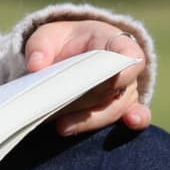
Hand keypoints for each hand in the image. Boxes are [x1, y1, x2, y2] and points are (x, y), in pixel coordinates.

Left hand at [24, 19, 151, 134]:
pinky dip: (130, 126)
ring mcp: (125, 91)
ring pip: (116, 108)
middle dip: (94, 99)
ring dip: (91, 120)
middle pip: (120, 88)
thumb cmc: (63, 41)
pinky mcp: (119, 108)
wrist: (67, 54)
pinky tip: (116, 133)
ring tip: (63, 126)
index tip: (116, 76)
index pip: (128, 53)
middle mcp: (125, 69)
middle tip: (67, 109)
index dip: (126, 67)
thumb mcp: (48, 36)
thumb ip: (40, 46)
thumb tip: (35, 66)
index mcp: (113, 43)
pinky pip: (133, 118)